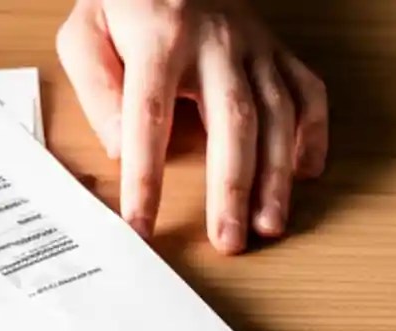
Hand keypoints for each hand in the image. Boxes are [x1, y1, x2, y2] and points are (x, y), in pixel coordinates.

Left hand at [56, 0, 327, 253]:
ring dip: (276, 175)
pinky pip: (306, 89)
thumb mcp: (83, 34)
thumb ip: (96, 89)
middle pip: (230, 122)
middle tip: (230, 240)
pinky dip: (312, 132)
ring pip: (276, 112)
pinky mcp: (275, 47)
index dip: (146, 177)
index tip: (141, 224)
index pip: (149, 118)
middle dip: (233, 188)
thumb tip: (121, 148)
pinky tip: (305, 174)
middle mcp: (214, 42)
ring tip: (270, 225)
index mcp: (159, 39)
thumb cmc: (121, 0)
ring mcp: (252, 44)